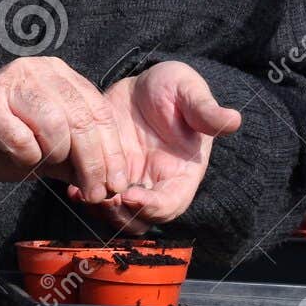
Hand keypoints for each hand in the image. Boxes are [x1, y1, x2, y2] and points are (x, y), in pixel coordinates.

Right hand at [0, 56, 130, 202]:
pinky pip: (21, 138)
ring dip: (57, 157)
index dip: (113, 150)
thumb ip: (80, 158)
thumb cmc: (3, 142)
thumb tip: (113, 184)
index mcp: (58, 75)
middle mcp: (36, 71)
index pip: (99, 110)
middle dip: (95, 162)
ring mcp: (9, 84)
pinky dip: (26, 156)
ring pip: (55, 125)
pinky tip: (21, 160)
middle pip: (81, 118)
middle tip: (97, 193)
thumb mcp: (51, 149)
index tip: (118, 184)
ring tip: (48, 169)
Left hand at [67, 60, 241, 233]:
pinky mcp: (107, 173)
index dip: (152, 207)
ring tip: (85, 192)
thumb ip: (206, 110)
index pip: (171, 204)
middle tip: (104, 198)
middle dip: (121, 216)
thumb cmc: (174, 88)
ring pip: (116, 216)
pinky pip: (95, 196)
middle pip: (141, 220)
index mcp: (182, 173)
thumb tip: (234, 120)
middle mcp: (156, 184)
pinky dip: (83, 196)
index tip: (130, 195)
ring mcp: (130, 181)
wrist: (143, 85)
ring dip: (100, 211)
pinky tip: (72, 185)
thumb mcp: (190, 91)